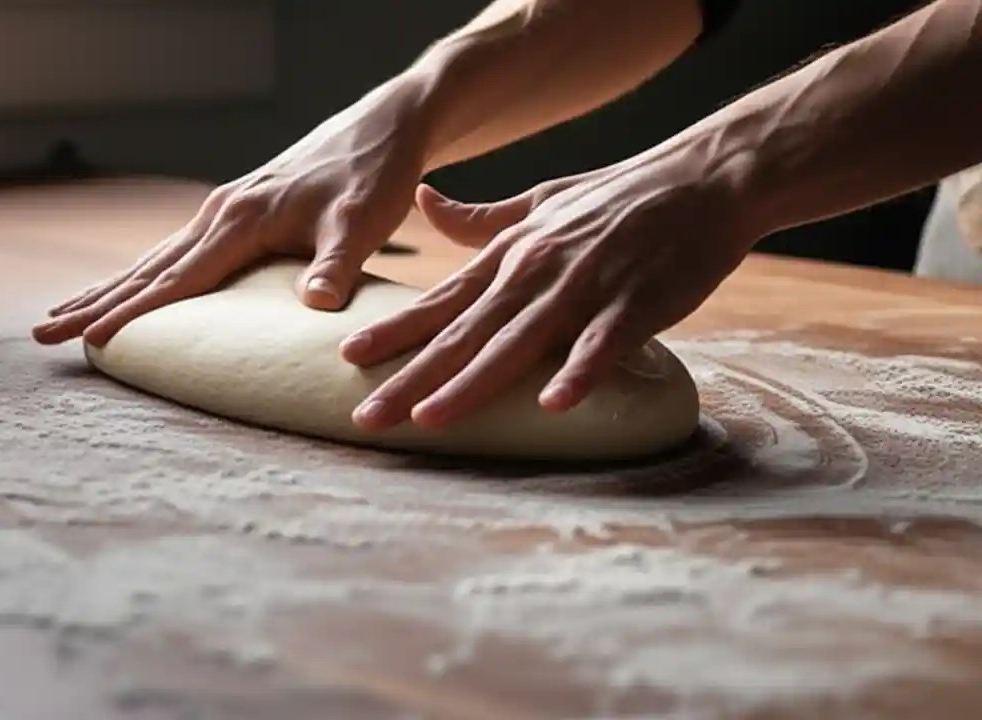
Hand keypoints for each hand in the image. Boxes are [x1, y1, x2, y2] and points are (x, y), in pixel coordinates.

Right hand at [33, 83, 430, 346]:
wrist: (381, 127)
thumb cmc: (373, 176)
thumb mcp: (363, 222)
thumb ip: (336, 266)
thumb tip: (314, 307)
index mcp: (242, 219)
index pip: (176, 278)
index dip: (132, 314)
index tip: (89, 341)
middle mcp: (220, 213)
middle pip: (145, 269)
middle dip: (93, 304)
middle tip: (42, 335)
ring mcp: (223, 210)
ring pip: (152, 258)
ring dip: (106, 289)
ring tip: (61, 315)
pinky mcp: (234, 212)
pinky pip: (174, 251)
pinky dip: (141, 274)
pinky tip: (127, 288)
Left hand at [341, 148, 760, 430]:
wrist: (703, 177)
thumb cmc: (619, 195)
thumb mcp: (539, 200)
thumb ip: (480, 219)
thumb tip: (424, 203)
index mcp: (510, 255)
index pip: (440, 301)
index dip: (394, 331)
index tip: (346, 356)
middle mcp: (534, 273)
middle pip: (463, 336)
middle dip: (411, 378)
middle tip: (366, 416)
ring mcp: (584, 288)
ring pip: (517, 345)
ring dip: (472, 384)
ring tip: (429, 418)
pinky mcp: (635, 304)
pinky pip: (601, 346)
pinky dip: (577, 373)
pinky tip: (553, 405)